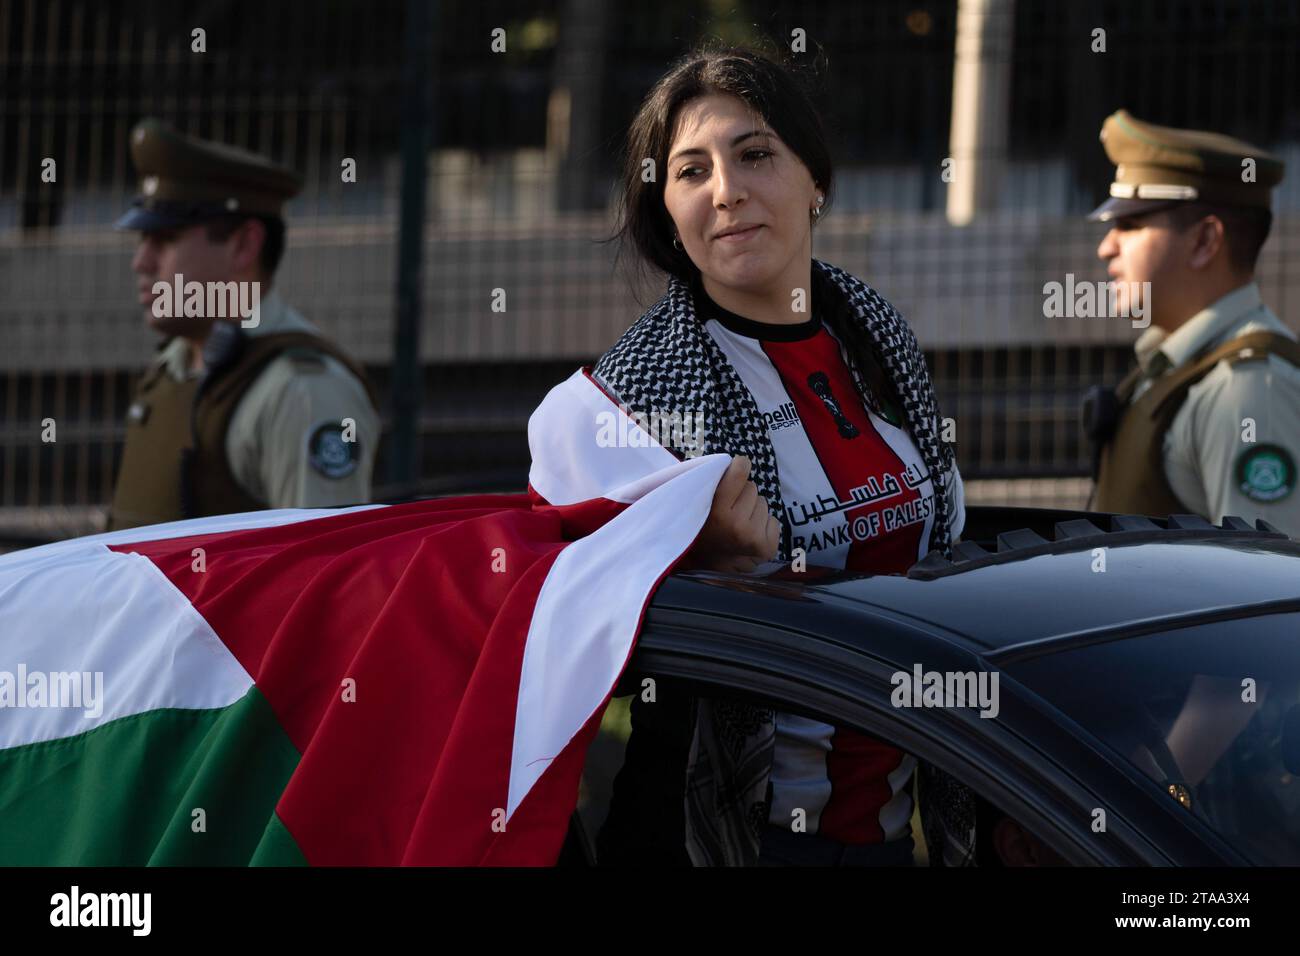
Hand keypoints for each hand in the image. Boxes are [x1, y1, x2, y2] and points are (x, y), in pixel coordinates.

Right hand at [684, 455, 780, 572]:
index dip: (740, 466)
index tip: (739, 465)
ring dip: (753, 510)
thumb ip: (716, 484)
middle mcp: (737, 526)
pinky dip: (764, 524)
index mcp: (717, 512)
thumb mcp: (698, 505)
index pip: (739, 473)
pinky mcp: (768, 548)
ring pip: (764, 503)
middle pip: (752, 488)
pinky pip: (774, 520)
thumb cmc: (701, 530)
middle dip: (742, 495)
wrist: (705, 568)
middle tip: (729, 510)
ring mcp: (754, 539)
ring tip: (737, 524)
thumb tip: (743, 462)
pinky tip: (749, 534)